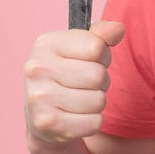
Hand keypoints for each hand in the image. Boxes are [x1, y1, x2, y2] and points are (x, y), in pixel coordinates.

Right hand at [23, 20, 124, 149]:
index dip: (102, 56)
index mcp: (45, 45)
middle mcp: (37, 69)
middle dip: (101, 81)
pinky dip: (92, 122)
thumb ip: (100, 36)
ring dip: (97, 103)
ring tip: (80, 101)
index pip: (96, 46)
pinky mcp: (48, 124)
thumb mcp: (79, 49)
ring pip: (98, 100)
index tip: (91, 62)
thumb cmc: (66, 76)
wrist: (41, 116)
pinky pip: (94, 122)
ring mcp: (39, 98)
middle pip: (98, 75)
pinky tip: (76, 117)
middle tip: (86, 85)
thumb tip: (118, 29)